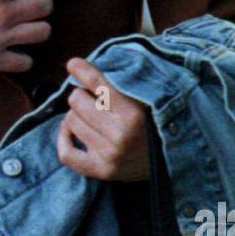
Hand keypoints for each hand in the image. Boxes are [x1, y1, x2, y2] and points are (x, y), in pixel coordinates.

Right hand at [0, 0, 56, 71]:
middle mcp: (4, 12)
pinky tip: (15, 50)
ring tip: (28, 26)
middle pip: (46, 5)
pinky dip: (23, 57)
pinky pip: (25, 62)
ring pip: (43, 32)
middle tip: (34, 3)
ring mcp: (0, 38)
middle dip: (42, 2)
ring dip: (37, 27)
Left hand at [56, 57, 149, 181]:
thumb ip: (121, 84)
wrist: (170, 161)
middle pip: (77, 101)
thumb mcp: (146, 99)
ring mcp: (109, 156)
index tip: (73, 64)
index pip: (96, 84)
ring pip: (70, 121)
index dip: (81, 70)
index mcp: (133, 114)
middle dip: (82, 95)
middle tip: (92, 99)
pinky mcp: (101, 171)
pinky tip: (69, 129)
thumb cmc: (156, 123)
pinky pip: (67, 153)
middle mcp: (119, 135)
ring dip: (77, 115)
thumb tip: (84, 66)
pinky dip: (63, 138)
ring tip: (89, 115)